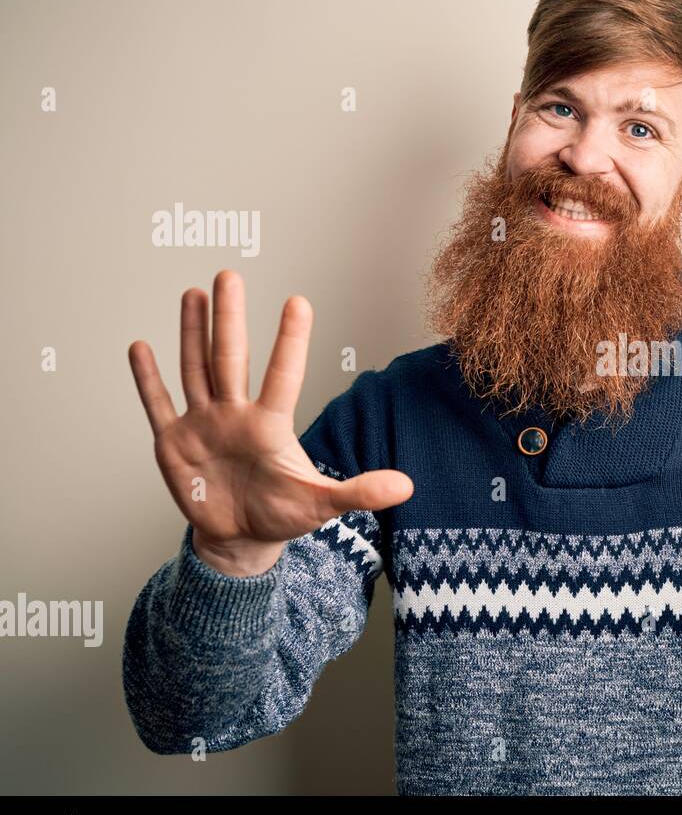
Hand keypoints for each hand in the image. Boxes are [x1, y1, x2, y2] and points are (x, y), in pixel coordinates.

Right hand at [128, 270, 413, 576]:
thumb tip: (407, 485)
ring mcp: (203, 424)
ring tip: (194, 293)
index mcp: (270, 426)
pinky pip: (158, 406)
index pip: (283, 375)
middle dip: (229, 319)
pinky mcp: (173, 444)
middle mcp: (235, 415)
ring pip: (196, 370)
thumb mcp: (322, 504)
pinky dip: (148, 380)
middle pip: (230, 359)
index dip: (289, 341)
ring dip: (191, 333)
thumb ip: (360, 492)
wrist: (241, 538)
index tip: (298, 301)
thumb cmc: (282, 514)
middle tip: (229, 275)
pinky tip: (141, 347)